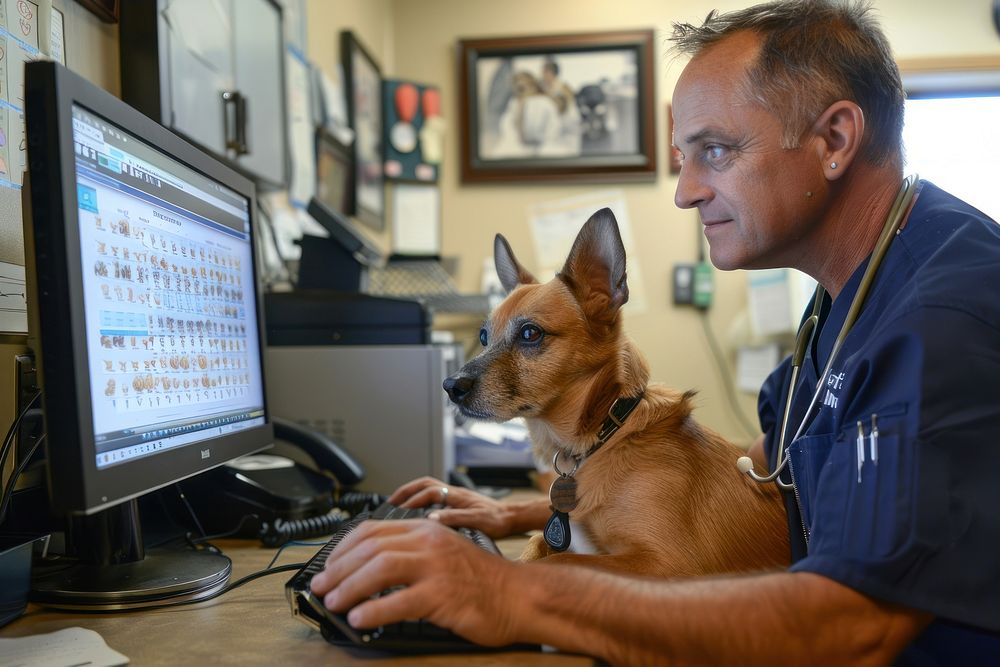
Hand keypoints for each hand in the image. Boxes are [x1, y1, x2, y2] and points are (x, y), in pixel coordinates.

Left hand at [310, 519, 520, 646]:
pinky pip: (399, 601)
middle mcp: (429, 541)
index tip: (328, 567)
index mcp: (426, 528)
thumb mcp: (441, 553)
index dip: (343, 549)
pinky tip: (360, 619)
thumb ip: (409, 553)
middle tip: (321, 588)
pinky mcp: (443, 595)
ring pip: (380, 568)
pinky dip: (373, 611)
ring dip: (349, 587)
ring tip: (334, 603)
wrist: (517, 595)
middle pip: (371, 548)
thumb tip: (364, 569)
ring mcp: (436, 567)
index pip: (372, 530)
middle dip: (339, 570)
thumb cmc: (479, 580)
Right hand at [387, 476, 519, 537]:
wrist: (512, 518)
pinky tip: (417, 511)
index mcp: (457, 495)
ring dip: (412, 493)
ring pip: (429, 489)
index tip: (399, 510)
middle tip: (390, 501)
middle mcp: (454, 493)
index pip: (428, 493)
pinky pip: (434, 496)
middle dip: (406, 491)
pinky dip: (421, 500)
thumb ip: (454, 519)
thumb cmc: (498, 521)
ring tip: (398, 504)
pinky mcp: (457, 503)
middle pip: (425, 484)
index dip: (412, 500)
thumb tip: (431, 519)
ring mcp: (456, 497)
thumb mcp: (476, 522)